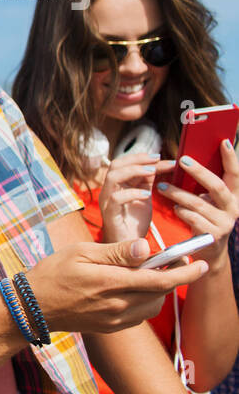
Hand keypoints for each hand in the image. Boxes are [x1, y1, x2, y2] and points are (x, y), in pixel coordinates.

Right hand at [24, 237, 208, 336]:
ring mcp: (113, 319)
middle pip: (160, 293)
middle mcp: (116, 305)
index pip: (159, 279)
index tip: (200, 263)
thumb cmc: (52, 273)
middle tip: (174, 261)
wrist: (31, 307)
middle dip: (174, 278)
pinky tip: (133, 290)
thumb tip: (146, 247)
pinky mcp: (110, 328)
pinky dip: (145, 302)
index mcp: (109, 282)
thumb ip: (116, 252)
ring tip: (149, 274)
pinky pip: (139, 316)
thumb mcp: (80, 252)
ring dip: (159, 291)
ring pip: (153, 306)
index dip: (184, 273)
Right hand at [99, 152, 172, 242]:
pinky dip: (132, 193)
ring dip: (134, 171)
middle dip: (137, 159)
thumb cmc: (134, 222)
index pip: (124, 162)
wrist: (129, 247)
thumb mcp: (144, 197)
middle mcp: (109, 190)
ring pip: (113, 177)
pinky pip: (116, 198)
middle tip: (156, 160)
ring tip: (152, 172)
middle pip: (115, 165)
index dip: (141, 157)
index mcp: (117, 185)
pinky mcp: (110, 214)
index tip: (161, 157)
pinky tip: (147, 195)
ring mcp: (107, 201)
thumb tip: (158, 164)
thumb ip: (147, 181)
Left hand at [154, 141, 238, 268]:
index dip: (231, 158)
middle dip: (199, 172)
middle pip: (217, 186)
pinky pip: (193, 220)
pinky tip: (174, 209)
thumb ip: (204, 186)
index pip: (235, 174)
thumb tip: (187, 161)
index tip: (224, 141)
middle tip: (182, 160)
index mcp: (235, 196)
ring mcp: (224, 223)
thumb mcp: (209, 202)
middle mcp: (234, 208)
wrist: (209, 252)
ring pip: (199, 204)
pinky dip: (181, 212)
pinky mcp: (212, 236)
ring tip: (162, 187)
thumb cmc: (205, 219)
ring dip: (178, 194)